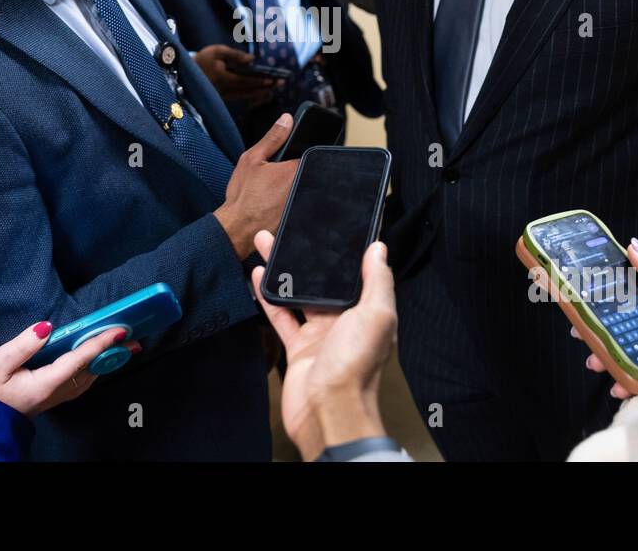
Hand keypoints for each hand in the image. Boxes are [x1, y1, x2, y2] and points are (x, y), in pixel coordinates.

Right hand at [0, 321, 140, 416]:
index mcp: (43, 384)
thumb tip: (46, 327)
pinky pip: (77, 383)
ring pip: (86, 379)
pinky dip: (90, 370)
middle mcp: (52, 393)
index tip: (118, 330)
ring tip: (118, 350)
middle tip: (131, 340)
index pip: (79, 359)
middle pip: (90, 371)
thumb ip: (22, 345)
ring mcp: (50, 398)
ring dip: (103, 363)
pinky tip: (91, 363)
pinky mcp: (45, 398)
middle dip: (111, 354)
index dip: (100, 343)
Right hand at [192, 44, 280, 105]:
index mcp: (223, 78)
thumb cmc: (202, 60)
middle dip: (266, 88)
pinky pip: (240, 98)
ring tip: (274, 90)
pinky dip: (252, 95)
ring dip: (261, 93)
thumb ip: (235, 55)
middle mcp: (225, 90)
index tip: (274, 80)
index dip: (261, 81)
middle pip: (249, 91)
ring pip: (246, 96)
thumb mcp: (217, 51)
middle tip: (282, 85)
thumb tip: (252, 60)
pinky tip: (260, 93)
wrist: (184, 74)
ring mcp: (223, 96)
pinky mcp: (222, 99)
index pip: (246, 81)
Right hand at [214, 113, 297, 258]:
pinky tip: (275, 205)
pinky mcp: (302, 217)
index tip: (287, 160)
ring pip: (307, 187)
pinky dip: (293, 202)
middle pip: (310, 171)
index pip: (310, 154)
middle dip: (296, 171)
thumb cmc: (243, 195)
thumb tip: (287, 119)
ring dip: (296, 186)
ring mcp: (305, 203)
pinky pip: (303, 203)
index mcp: (296, 169)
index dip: (300, 153)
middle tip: (275, 179)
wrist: (237, 228)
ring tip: (273, 193)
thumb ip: (273, 137)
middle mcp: (305, 186)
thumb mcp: (252, 158)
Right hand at [251, 230, 395, 460]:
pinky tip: (258, 276)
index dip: (342, 251)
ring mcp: (320, 334)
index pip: (355, 273)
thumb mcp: (376, 315)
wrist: (329, 410)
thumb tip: (379, 249)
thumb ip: (378, 281)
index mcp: (368, 311)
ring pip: (299, 293)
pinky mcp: (298, 346)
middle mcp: (345, 320)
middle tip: (289, 229)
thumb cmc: (356, 367)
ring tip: (266, 243)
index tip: (328, 226)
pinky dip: (269, 296)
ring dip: (283, 269)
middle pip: (323, 280)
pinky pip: (282, 316)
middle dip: (307, 255)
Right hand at [575, 238, 637, 398]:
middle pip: (618, 331)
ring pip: (622, 357)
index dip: (602, 304)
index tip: (582, 304)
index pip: (624, 303)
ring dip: (604, 361)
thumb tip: (632, 246)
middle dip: (595, 335)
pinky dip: (623, 387)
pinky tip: (617, 388)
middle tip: (580, 334)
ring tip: (595, 363)